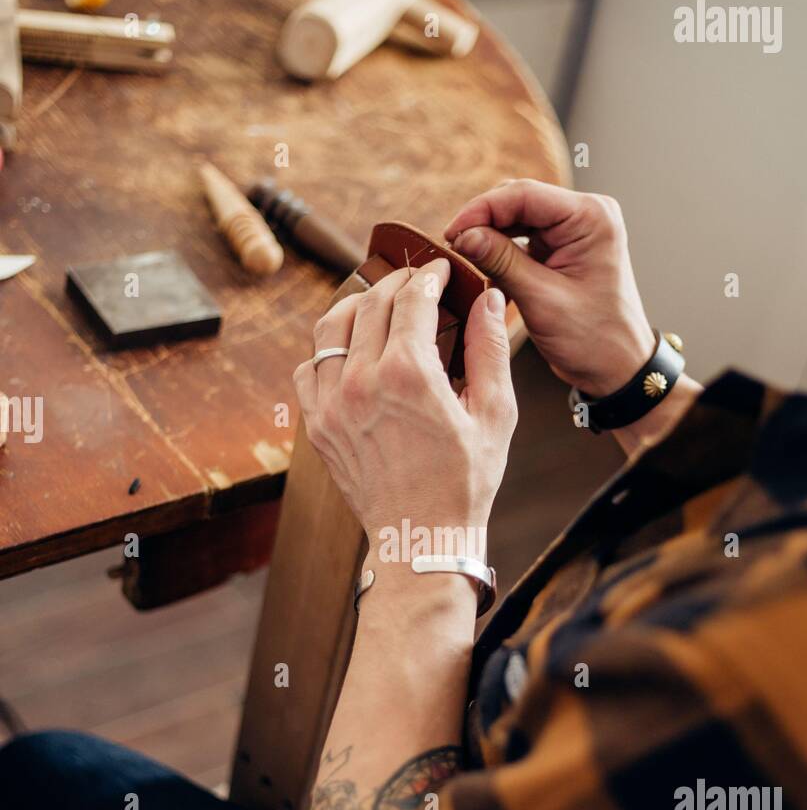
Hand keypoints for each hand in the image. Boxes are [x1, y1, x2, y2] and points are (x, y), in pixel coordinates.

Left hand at [294, 260, 516, 561]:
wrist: (421, 538)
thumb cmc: (465, 482)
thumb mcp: (495, 414)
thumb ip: (491, 349)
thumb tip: (489, 298)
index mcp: (409, 374)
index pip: (413, 299)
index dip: (430, 277)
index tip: (441, 271)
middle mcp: (362, 381)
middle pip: (371, 304)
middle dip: (397, 283)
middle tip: (415, 281)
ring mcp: (332, 404)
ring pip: (331, 328)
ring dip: (355, 306)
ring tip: (377, 305)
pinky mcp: (317, 426)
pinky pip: (308, 369)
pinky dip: (326, 351)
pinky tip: (349, 352)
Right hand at [444, 180, 655, 396]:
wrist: (618, 368)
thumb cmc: (594, 339)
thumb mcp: (541, 299)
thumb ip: (501, 262)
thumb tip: (463, 235)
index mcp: (591, 218)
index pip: (524, 194)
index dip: (481, 209)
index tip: (452, 232)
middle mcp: (586, 215)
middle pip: (519, 200)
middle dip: (483, 221)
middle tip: (453, 246)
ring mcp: (576, 230)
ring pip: (518, 217)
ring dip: (490, 234)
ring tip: (464, 256)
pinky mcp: (565, 247)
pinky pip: (524, 236)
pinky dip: (502, 248)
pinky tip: (483, 264)